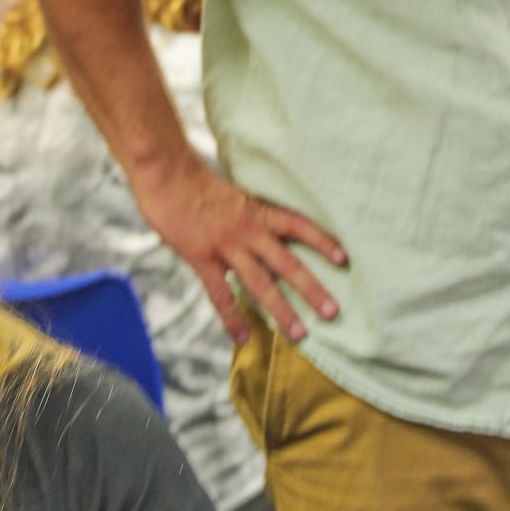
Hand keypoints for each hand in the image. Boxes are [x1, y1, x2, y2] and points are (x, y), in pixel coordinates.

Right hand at [135, 154, 346, 343]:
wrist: (165, 173)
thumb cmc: (196, 180)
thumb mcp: (234, 194)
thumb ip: (249, 215)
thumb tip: (263, 231)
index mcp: (258, 211)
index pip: (299, 226)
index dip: (322, 241)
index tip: (344, 259)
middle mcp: (248, 230)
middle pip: (287, 263)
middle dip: (312, 289)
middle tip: (334, 312)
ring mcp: (226, 246)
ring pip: (260, 284)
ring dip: (281, 311)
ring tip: (299, 334)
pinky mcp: (202, 259)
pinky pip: (220, 295)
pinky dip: (232, 318)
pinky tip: (242, 337)